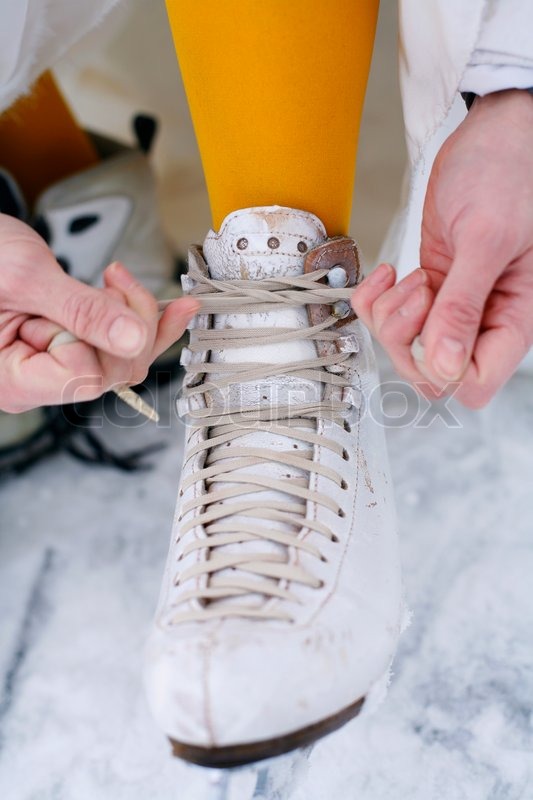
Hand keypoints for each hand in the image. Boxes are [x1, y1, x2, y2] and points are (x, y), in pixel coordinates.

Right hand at [0, 214, 198, 412]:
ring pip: (122, 362)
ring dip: (133, 318)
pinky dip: (141, 323)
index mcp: (11, 379)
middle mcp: (34, 382)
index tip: (88, 295)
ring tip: (115, 278)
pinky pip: (118, 348)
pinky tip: (171, 308)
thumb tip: (133, 340)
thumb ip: (82, 311)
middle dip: (126, 325)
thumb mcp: (27, 278)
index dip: (98, 338)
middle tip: (112, 279)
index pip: (86, 379)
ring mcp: (53, 368)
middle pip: (112, 374)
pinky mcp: (69, 350)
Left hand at [352, 89, 532, 407]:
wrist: (494, 136)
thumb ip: (465, 306)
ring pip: (406, 347)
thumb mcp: (487, 239)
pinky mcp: (430, 288)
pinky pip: (388, 317)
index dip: (443, 368)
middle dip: (409, 339)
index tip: (431, 326)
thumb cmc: (508, 174)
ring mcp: (454, 306)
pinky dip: (376, 300)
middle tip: (417, 293)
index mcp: (513, 318)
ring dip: (392, 317)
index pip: (474, 384)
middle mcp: (484, 320)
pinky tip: (390, 273)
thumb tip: (446, 364)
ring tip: (412, 276)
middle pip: (432, 372)